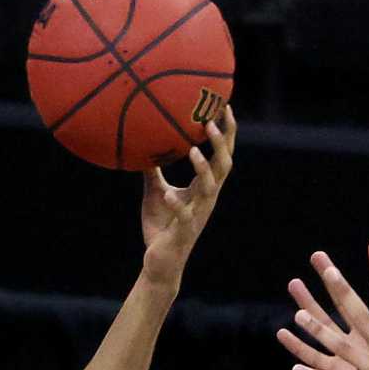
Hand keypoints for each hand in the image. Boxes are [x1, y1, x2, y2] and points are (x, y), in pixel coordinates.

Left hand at [139, 106, 236, 286]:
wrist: (161, 263)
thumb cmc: (161, 227)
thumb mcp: (155, 192)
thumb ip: (153, 170)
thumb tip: (142, 143)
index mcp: (203, 188)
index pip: (221, 155)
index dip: (226, 132)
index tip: (225, 106)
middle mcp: (206, 199)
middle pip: (223, 166)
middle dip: (221, 143)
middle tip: (213, 119)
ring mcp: (197, 215)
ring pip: (209, 188)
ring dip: (203, 168)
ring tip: (193, 149)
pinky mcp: (183, 231)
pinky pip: (183, 216)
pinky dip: (177, 205)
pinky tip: (168, 195)